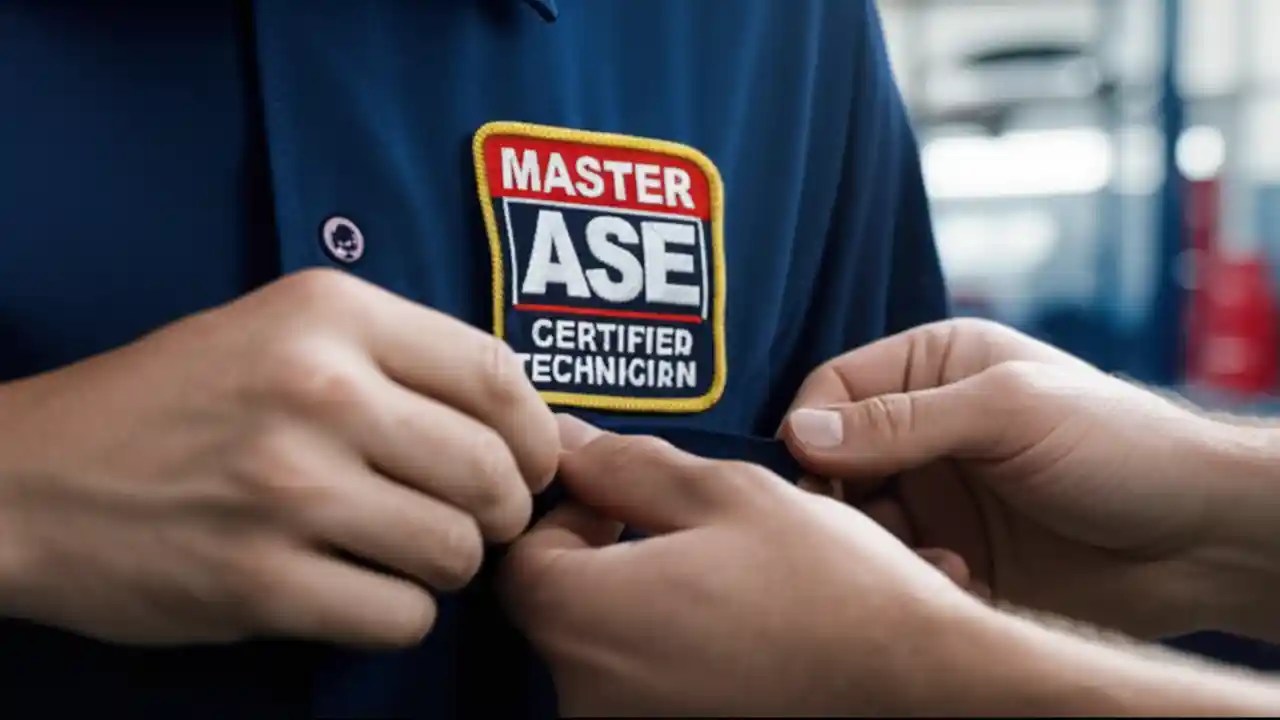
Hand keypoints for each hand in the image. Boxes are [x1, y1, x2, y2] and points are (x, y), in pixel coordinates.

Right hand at [0, 269, 557, 646]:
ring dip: (449, 565)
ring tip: (407, 551)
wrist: (30, 479)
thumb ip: (396, 355)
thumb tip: (519, 414)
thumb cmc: (172, 402)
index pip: (498, 374)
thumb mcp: (280, 329)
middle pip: (492, 472)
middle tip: (476, 518)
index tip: (533, 462)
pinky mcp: (258, 580)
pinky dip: (400, 614)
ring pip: (455, 551)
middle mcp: (318, 390)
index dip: (538, 433)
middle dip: (504, 509)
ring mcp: (288, 488)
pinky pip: (401, 616)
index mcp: (330, 313)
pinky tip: (362, 589)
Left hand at [500, 416, 981, 716]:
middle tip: (683, 538)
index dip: (566, 514)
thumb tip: (565, 444)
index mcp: (585, 620)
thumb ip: (626, 468)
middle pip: (561, 610)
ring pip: (607, 655)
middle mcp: (588, 697)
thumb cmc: (833, 591)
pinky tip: (736, 637)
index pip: (522, 556)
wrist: (924, 689)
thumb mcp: (728, 495)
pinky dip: (674, 661)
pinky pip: (647, 694)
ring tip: (724, 588)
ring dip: (645, 611)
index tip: (620, 503)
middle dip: (607, 563)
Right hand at [780, 318, 1252, 637]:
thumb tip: (801, 431)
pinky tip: (961, 579)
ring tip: (934, 560)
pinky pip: (899, 566)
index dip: (814, 429)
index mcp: (935, 368)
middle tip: (869, 529)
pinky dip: (914, 577)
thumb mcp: (1008, 413)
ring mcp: (939, 493)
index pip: (834, 389)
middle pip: (834, 460)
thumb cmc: (1121, 447)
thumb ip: (902, 421)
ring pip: (859, 521)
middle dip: (841, 498)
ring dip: (882, 546)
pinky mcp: (954, 552)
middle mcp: (927, 428)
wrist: (1202, 540)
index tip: (819, 474)